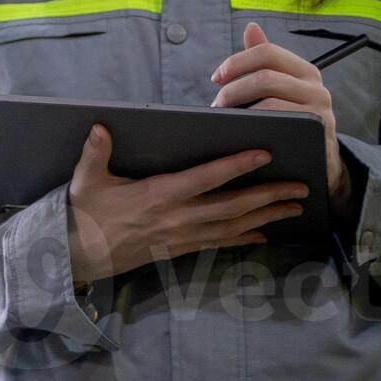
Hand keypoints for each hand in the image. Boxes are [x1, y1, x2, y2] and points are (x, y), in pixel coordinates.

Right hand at [65, 123, 306, 285]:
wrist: (81, 254)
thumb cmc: (85, 213)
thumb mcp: (85, 181)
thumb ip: (95, 153)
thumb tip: (100, 126)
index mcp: (157, 195)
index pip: (205, 178)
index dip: (235, 166)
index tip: (263, 154)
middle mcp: (177, 217)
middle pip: (233, 206)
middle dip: (269, 195)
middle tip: (299, 186)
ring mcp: (182, 236)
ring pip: (234, 226)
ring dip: (267, 217)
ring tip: (294, 207)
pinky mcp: (180, 248)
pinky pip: (220, 243)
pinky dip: (245, 238)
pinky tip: (264, 234)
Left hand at [211, 20, 346, 200]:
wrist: (319, 156)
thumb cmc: (290, 116)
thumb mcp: (281, 86)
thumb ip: (264, 59)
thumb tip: (251, 26)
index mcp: (304, 70)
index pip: (267, 52)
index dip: (236, 62)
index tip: (216, 78)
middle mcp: (317, 87)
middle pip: (264, 77)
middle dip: (232, 91)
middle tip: (216, 105)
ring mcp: (319, 112)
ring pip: (269, 103)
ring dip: (238, 111)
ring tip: (225, 120)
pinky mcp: (315, 135)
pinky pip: (278, 126)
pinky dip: (253, 127)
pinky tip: (241, 132)